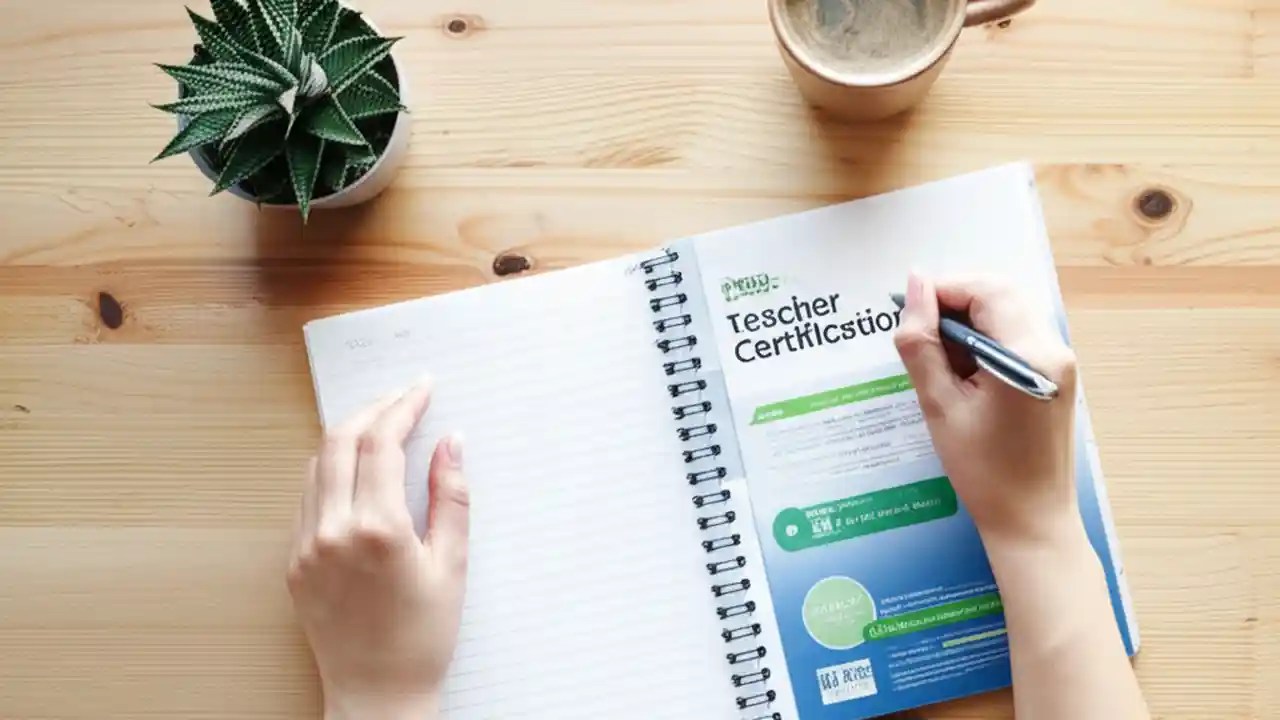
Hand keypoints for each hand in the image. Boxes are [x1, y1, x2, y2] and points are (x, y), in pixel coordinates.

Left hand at [287, 379, 468, 719]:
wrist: (377, 696)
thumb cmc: (423, 639)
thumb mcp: (452, 565)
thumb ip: (450, 496)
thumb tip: (451, 441)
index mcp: (377, 529)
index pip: (382, 442)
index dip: (403, 406)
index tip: (423, 388)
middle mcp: (332, 531)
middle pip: (341, 440)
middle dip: (374, 408)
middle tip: (403, 396)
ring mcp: (306, 546)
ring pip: (317, 463)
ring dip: (348, 435)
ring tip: (382, 425)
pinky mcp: (293, 562)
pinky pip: (306, 497)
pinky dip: (330, 469)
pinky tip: (355, 469)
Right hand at [894, 272, 1081, 549]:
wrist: (1032, 521)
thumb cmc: (984, 472)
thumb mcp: (940, 405)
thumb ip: (921, 342)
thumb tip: (913, 287)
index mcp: (1029, 355)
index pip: (985, 290)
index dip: (942, 288)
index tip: (905, 306)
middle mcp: (1053, 350)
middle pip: (1001, 294)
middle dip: (954, 301)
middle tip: (917, 329)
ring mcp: (1060, 363)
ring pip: (1008, 312)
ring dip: (968, 321)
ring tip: (936, 356)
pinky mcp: (1056, 377)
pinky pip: (1017, 336)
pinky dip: (985, 339)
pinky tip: (960, 371)